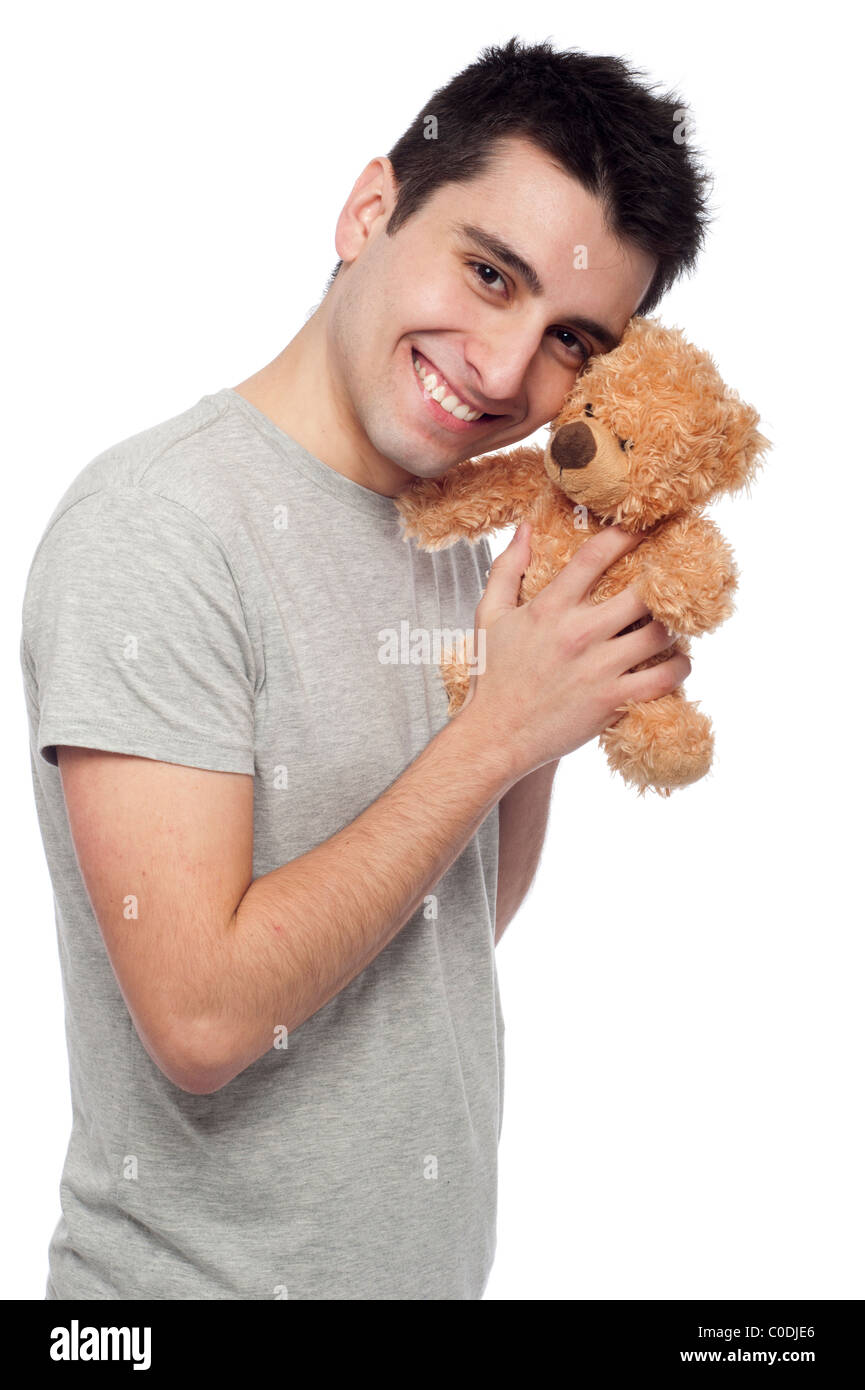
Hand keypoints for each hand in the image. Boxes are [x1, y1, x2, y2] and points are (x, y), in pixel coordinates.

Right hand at [460, 521, 690, 776]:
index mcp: (550, 607)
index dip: (626, 534)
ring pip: (661, 633)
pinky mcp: (612, 701)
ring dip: (673, 627)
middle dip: (661, 583)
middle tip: (670, 583)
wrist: (495, 736)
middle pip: (642, 592)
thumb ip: (507, 569)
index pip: (596, 555)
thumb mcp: (489, 617)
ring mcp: (599, 668)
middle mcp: (579, 633)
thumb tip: (525, 528)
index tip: (644, 527)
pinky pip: (664, 677)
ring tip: (671, 625)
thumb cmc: (492, 676)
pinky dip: (679, 667)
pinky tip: (675, 663)